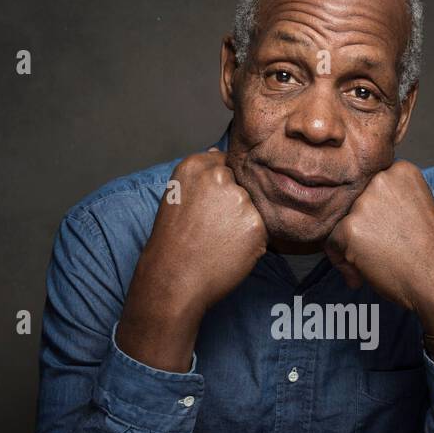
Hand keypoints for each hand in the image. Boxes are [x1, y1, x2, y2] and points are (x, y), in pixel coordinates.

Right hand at [117, 149, 266, 370]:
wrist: (174, 278)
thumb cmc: (172, 242)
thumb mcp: (176, 196)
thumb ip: (200, 173)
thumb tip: (218, 154)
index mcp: (195, 166)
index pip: (224, 164)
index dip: (219, 188)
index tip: (210, 206)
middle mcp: (220, 177)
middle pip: (241, 186)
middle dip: (233, 205)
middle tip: (212, 229)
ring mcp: (241, 200)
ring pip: (253, 209)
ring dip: (243, 224)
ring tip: (218, 242)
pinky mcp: (256, 225)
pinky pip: (261, 231)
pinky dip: (250, 243)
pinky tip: (229, 252)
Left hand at [323, 160, 433, 335]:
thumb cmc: (431, 250)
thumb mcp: (416, 206)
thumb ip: (389, 200)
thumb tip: (357, 211)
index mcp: (400, 170)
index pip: (370, 185)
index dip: (374, 212)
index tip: (384, 230)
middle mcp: (380, 180)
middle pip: (353, 202)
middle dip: (361, 227)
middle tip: (380, 249)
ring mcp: (363, 203)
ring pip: (340, 222)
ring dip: (350, 245)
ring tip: (374, 262)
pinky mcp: (350, 228)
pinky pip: (331, 243)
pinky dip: (342, 262)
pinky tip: (361, 274)